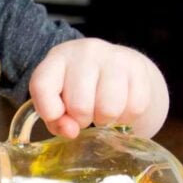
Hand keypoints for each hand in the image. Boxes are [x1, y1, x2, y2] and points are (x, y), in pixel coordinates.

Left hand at [28, 38, 168, 138]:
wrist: (123, 69)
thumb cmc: (83, 89)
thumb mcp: (60, 100)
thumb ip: (56, 119)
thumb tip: (70, 131)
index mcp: (58, 58)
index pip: (43, 86)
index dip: (49, 112)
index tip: (58, 118)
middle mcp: (85, 52)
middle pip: (79, 106)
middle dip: (82, 120)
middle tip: (87, 115)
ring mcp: (114, 57)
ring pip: (108, 109)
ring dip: (106, 120)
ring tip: (103, 111)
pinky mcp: (139, 67)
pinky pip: (134, 108)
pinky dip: (127, 117)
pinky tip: (122, 107)